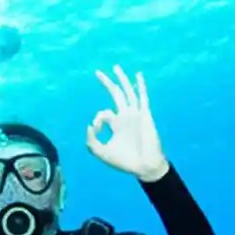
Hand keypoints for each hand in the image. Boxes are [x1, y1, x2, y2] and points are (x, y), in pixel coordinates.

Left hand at [85, 65, 169, 181]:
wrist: (144, 167)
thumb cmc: (125, 162)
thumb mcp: (101, 152)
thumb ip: (91, 141)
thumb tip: (89, 125)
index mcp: (116, 124)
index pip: (103, 113)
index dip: (97, 119)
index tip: (96, 129)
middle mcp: (126, 116)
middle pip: (115, 95)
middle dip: (107, 83)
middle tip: (97, 72)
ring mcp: (136, 114)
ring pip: (128, 92)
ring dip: (122, 80)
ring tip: (116, 67)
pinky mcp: (145, 116)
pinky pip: (142, 98)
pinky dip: (140, 86)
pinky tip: (138, 76)